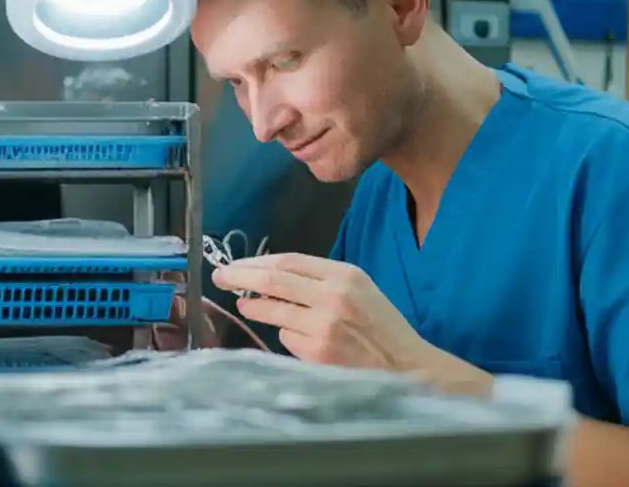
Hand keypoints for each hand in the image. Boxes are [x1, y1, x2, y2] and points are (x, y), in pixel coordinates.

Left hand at [211, 253, 490, 392]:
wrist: (407, 366)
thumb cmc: (381, 327)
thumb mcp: (359, 290)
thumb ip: (320, 281)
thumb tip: (270, 278)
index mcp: (346, 275)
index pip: (288, 261)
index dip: (256, 262)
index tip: (236, 264)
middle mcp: (333, 296)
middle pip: (273, 279)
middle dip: (240, 276)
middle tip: (220, 276)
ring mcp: (323, 326)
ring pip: (274, 310)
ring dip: (253, 307)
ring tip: (244, 304)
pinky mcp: (317, 353)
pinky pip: (287, 339)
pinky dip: (284, 335)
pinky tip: (294, 337)